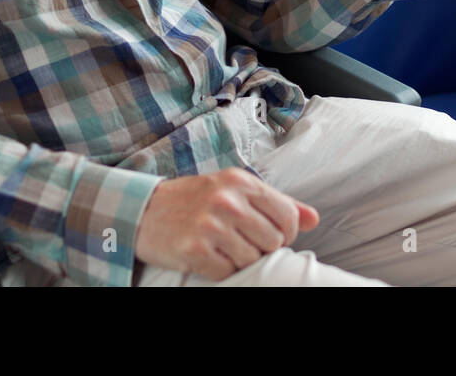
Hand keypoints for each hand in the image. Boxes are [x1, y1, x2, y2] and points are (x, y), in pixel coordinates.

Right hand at [134, 167, 319, 280]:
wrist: (141, 211)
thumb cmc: (193, 199)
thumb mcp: (233, 189)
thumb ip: (275, 203)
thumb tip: (313, 219)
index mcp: (240, 182)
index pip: (287, 216)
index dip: (285, 233)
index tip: (270, 235)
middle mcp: (228, 201)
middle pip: (273, 242)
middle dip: (262, 248)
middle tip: (242, 243)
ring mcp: (211, 226)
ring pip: (252, 260)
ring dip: (241, 261)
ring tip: (224, 248)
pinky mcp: (196, 250)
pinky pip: (228, 272)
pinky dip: (221, 270)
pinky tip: (209, 257)